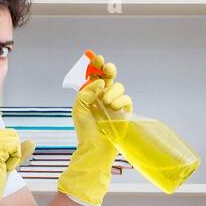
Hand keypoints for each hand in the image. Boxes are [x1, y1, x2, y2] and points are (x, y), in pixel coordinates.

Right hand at [0, 82, 25, 181]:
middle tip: (0, 164)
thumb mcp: (9, 162)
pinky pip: (15, 148)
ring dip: (13, 156)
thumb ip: (20, 151)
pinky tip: (1, 166)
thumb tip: (32, 141)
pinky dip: (13, 159)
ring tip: (0, 166)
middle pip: (12, 135)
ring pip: (15, 141)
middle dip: (13, 151)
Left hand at [59, 52, 133, 205]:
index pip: (96, 77)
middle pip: (110, 77)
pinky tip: (113, 107)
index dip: (97, 66)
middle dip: (109, 70)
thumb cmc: (85, 130)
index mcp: (91, 95)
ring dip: (111, 92)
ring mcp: (115, 104)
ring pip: (118, 87)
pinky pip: (126, 99)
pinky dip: (120, 100)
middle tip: (107, 69)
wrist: (95, 147)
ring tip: (105, 103)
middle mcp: (103, 97)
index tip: (97, 58)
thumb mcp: (79, 109)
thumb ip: (85, 93)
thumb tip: (100, 81)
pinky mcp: (125, 112)